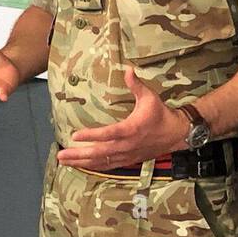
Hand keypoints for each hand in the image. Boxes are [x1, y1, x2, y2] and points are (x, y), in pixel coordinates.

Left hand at [57, 66, 188, 171]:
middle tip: (61, 155)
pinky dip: (94, 167)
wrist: (175, 134)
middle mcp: (127, 145)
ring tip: (65, 161)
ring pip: (102, 162)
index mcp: (131, 129)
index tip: (74, 135)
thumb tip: (128, 69)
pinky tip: (81, 166)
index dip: (91, 135)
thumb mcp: (150, 97)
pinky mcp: (128, 160)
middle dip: (79, 154)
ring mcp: (127, 155)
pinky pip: (108, 166)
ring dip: (82, 162)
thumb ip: (136, 85)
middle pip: (100, 152)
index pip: (108, 134)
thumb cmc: (160, 114)